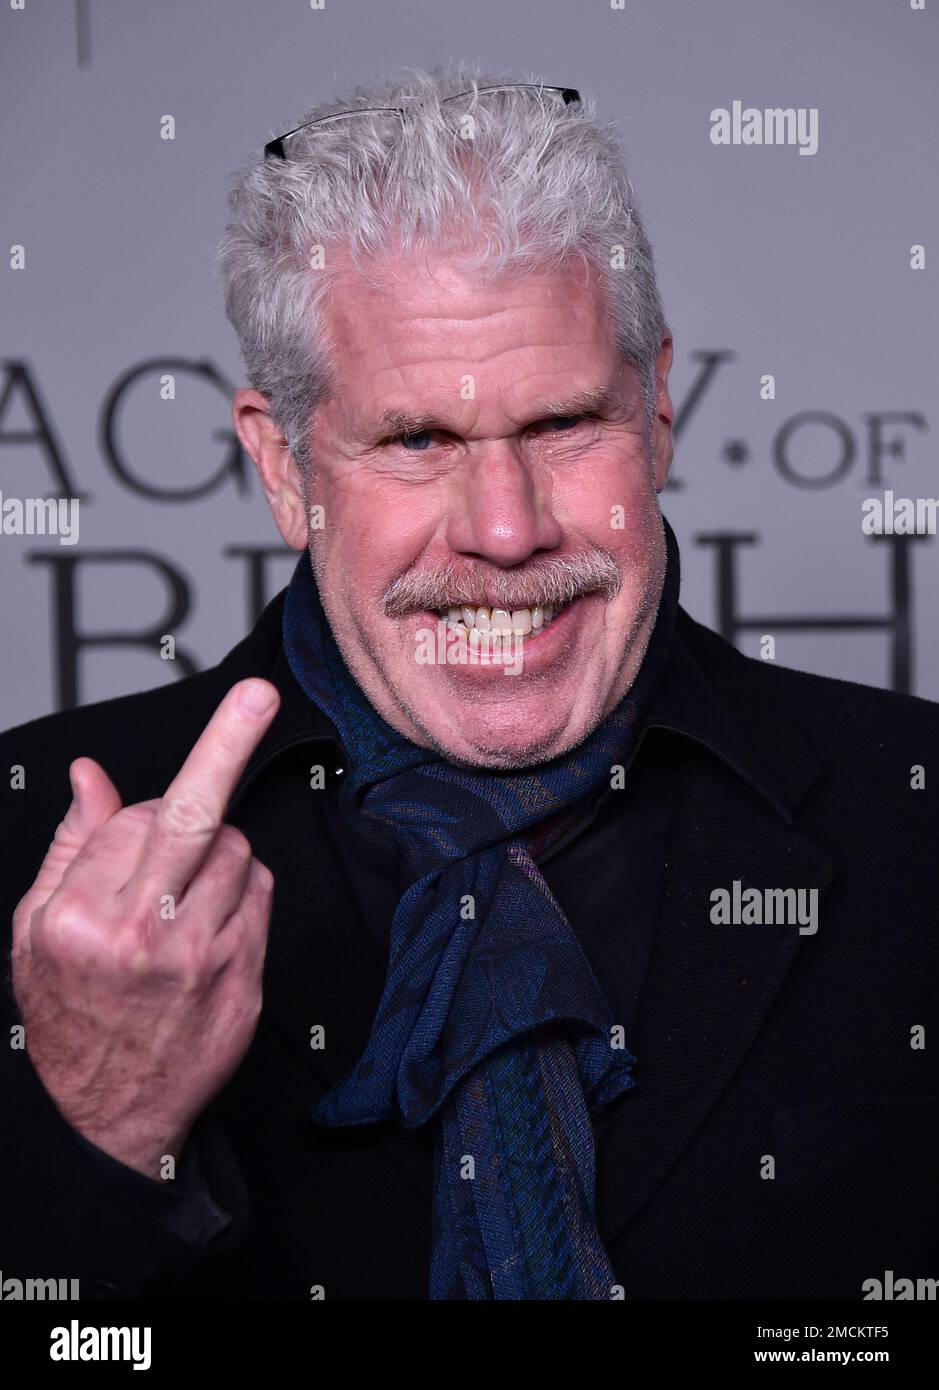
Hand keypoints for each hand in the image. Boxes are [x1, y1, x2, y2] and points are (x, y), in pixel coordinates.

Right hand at [11, 678, 280, 1178]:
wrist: (107, 1114)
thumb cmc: (69, 1015)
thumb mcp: (35, 930)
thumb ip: (71, 845)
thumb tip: (90, 776)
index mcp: (80, 917)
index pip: (136, 815)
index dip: (153, 795)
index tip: (237, 706)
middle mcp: (142, 934)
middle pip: (197, 818)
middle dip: (228, 746)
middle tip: (257, 696)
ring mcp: (199, 959)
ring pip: (236, 851)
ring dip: (218, 845)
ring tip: (182, 886)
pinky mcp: (242, 978)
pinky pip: (259, 894)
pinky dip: (240, 885)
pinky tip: (208, 916)